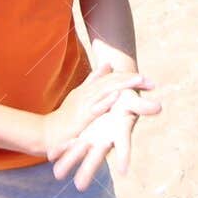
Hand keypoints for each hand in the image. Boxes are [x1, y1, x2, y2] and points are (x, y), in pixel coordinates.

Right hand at [37, 62, 155, 157]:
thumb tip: (107, 65)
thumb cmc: (65, 115)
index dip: (128, 77)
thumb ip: (93, 81)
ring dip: (122, 84)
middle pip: (111, 82)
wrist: (47, 132)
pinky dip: (105, 101)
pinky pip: (95, 108)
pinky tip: (117, 96)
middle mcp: (87, 93)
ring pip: (105, 90)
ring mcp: (84, 104)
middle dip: (131, 79)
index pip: (111, 78)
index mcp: (88, 89)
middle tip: (150, 81)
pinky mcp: (80, 117)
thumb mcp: (79, 96)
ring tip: (139, 80)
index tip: (146, 80)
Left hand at [52, 88, 160, 191]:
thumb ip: (143, 106)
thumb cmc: (127, 99)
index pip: (124, 146)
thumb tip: (159, 108)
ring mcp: (94, 136)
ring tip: (57, 174)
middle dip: (88, 169)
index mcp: (120, 131)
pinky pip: (72, 141)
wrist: (114, 95)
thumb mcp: (135, 100)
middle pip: (97, 156)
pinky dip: (63, 147)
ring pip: (81, 152)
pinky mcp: (85, 131)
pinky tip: (52, 154)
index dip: (124, 156)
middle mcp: (107, 138)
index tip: (123, 171)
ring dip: (70, 161)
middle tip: (80, 186)